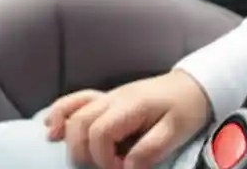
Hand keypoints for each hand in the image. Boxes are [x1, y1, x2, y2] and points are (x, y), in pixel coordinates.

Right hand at [44, 70, 212, 168]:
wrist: (193, 86)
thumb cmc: (186, 109)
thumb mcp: (176, 132)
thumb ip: (150, 149)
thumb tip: (127, 167)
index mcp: (132, 106)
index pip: (101, 132)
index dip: (103, 157)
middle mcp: (114, 98)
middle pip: (81, 123)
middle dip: (83, 151)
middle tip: (102, 167)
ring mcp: (109, 96)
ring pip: (74, 110)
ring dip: (67, 133)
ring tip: (65, 152)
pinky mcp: (107, 99)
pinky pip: (77, 101)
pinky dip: (62, 113)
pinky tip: (53, 128)